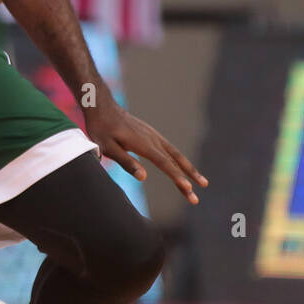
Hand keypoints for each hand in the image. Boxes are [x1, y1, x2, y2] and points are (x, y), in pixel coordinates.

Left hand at [84, 98, 207, 203]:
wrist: (103, 108)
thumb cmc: (102, 129)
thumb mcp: (108, 147)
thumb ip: (126, 162)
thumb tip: (143, 177)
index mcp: (144, 144)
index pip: (165, 164)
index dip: (177, 177)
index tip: (188, 189)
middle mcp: (153, 139)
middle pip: (176, 161)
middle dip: (189, 178)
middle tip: (198, 195)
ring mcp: (154, 136)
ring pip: (176, 155)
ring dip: (189, 170)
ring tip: (201, 182)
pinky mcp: (152, 135)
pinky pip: (170, 150)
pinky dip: (180, 161)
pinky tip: (184, 168)